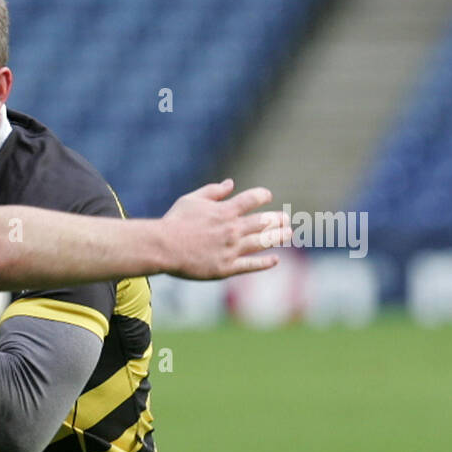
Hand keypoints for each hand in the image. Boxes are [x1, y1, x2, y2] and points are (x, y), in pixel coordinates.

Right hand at [159, 180, 290, 279]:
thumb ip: (213, 191)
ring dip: (278, 237)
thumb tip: (231, 183)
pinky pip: (251, 265)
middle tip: (286, 219)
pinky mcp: (226, 268)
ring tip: (289, 234)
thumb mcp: (191, 200)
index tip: (268, 197)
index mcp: (225, 211)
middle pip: (264, 222)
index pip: (252, 199)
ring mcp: (231, 250)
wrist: (163, 248)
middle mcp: (232, 229)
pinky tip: (275, 259)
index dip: (263, 196)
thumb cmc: (174, 222)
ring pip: (262, 242)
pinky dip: (265, 262)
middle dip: (277, 219)